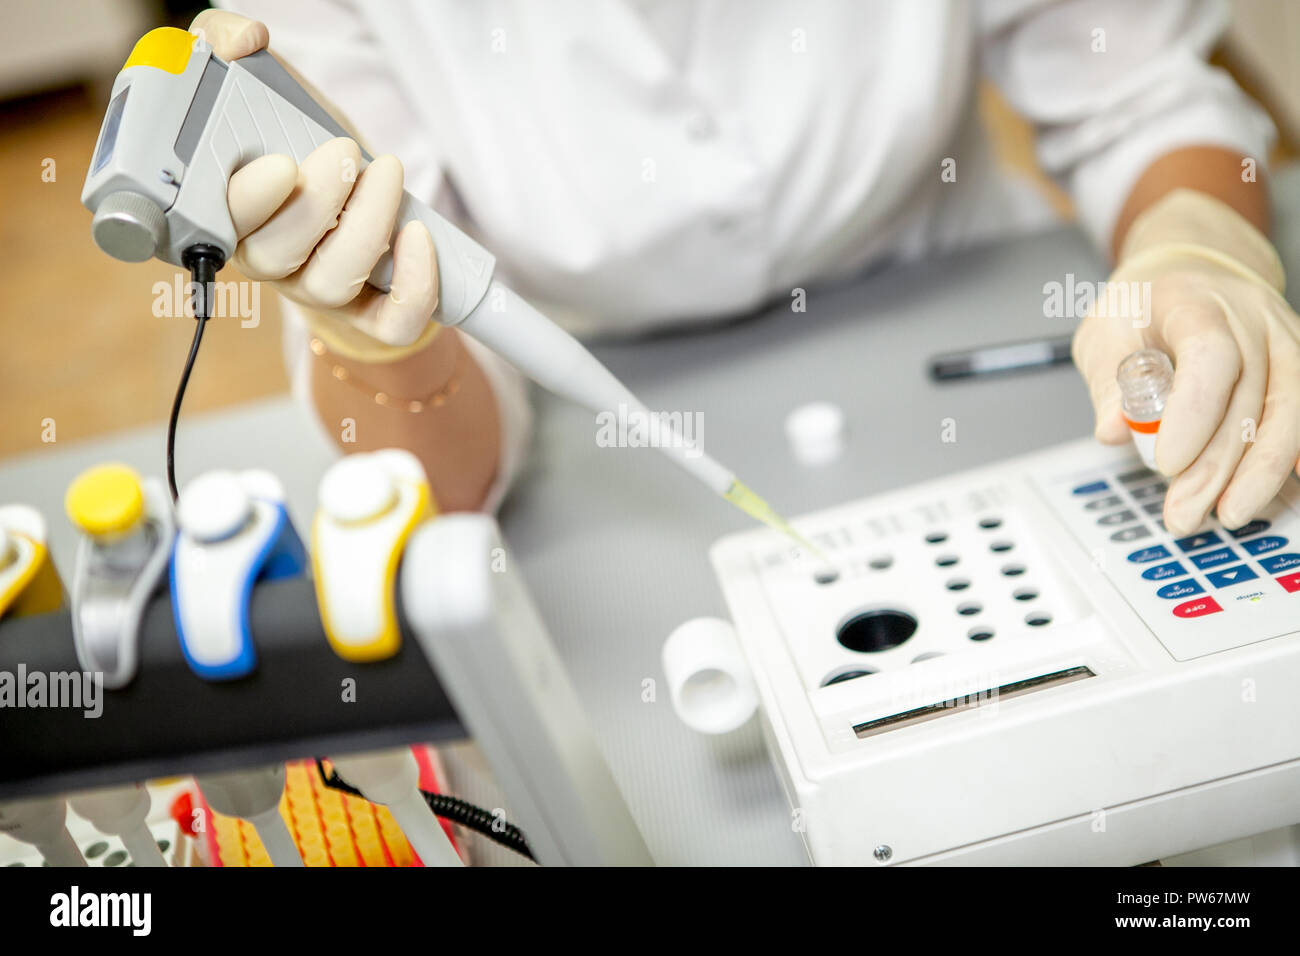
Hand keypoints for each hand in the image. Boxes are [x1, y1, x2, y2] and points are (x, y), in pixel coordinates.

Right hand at [189, 9, 439, 357]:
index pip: (222, 221)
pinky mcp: (372, 315)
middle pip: (278, 255)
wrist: (355, 195)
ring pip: (333, 284)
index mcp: (230, 211)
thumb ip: (229, 46)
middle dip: (316, 204)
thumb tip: (243, 39)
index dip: (250, 202)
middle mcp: (269, 259)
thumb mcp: (265, 86)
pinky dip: (413, 287)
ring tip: (386, 173)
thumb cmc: (301, 143)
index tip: (282, 166)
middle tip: (343, 154)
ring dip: (366, 228)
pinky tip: (418, 234)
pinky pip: (391, 324)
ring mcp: (319, 292)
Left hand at [1073, 189, 1298, 535]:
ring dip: (1260, 471)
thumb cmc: (1140, 307)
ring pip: (1289, 410)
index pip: (1210, 356)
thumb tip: (1113, 431)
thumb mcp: (1104, 333)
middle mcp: (1252, 317)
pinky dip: (1295, 453)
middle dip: (1217, 466)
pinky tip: (1287, 489)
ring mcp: (1284, 339)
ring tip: (1229, 514)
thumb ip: (1107, 383)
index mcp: (1195, 301)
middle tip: (1183, 514)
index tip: (1166, 463)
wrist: (1187, 271)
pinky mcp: (1297, 364)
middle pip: (1249, 396)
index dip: (1194, 414)